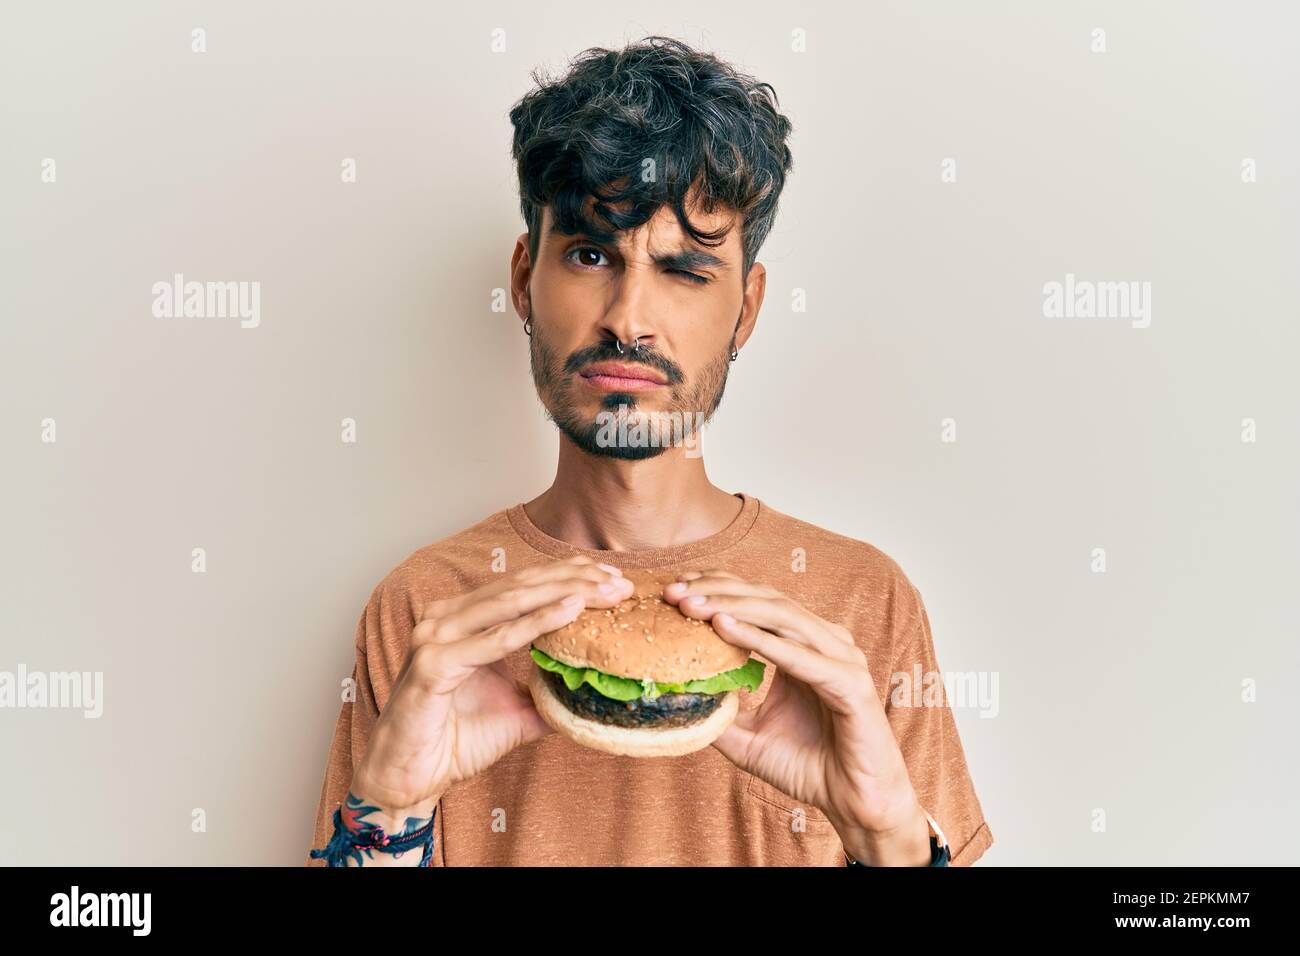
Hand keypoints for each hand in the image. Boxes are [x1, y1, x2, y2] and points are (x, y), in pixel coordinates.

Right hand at [350, 555, 633, 813]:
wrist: (409, 779)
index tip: (614, 580)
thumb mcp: (516, 712)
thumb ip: (548, 692)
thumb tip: (591, 693)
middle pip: (521, 586)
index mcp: (463, 619)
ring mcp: (437, 637)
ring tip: (603, 591)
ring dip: (562, 594)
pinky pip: (494, 640)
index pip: (523, 586)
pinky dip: (534, 624)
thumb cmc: (453, 742)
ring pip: (510, 603)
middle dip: (574, 580)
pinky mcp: (434, 664)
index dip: (569, 578)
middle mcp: (447, 618)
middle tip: (619, 583)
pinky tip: (569, 612)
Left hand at [662, 569, 930, 863]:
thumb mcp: (748, 739)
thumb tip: (674, 697)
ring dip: (734, 608)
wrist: (855, 804)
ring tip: (693, 606)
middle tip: (674, 592)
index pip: (758, 602)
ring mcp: (842, 659)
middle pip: (767, 600)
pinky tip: (727, 628)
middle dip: (718, 592)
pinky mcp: (851, 684)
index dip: (717, 589)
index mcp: (804, 647)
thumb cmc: (809, 768)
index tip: (673, 589)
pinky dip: (763, 640)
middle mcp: (824, 644)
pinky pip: (802, 656)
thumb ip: (718, 715)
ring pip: (783, 617)